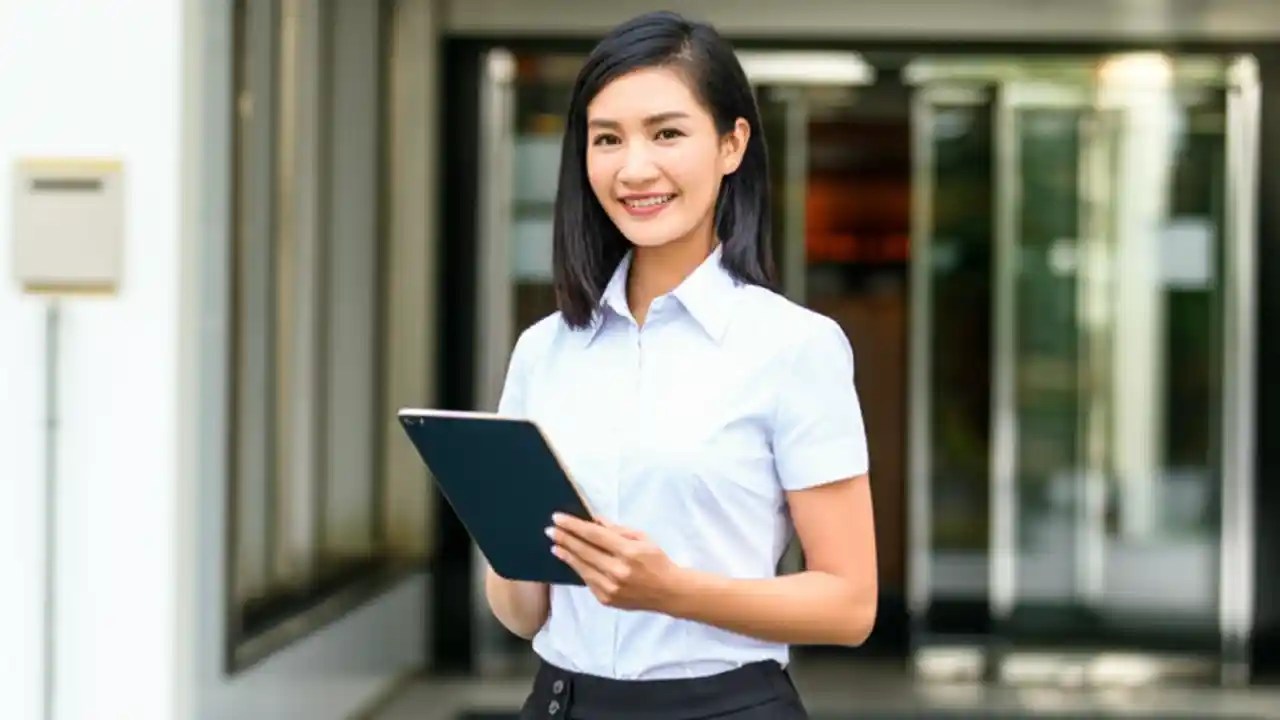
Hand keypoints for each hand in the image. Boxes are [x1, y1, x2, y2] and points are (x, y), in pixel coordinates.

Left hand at [547, 513, 680, 612]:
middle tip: (550, 529)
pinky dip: (578, 568)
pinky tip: (570, 559)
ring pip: (582, 567)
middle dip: (565, 538)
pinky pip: (587, 580)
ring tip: (555, 545)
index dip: (574, 526)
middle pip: (584, 551)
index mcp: (628, 552)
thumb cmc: (657, 561)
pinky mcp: (606, 599)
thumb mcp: (642, 538)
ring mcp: (610, 588)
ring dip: (566, 554)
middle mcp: (617, 571)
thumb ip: (617, 530)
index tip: (558, 518)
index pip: (594, 535)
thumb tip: (594, 520)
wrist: (669, 592)